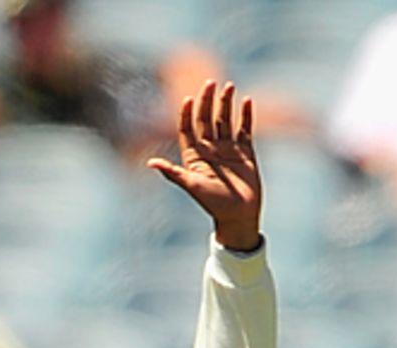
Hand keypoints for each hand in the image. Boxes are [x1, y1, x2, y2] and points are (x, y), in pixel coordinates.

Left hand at [147, 80, 260, 251]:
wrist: (239, 216)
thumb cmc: (213, 204)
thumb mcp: (192, 186)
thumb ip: (173, 172)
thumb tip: (150, 162)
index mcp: (194, 156)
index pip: (188, 129)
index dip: (186, 114)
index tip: (187, 99)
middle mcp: (210, 149)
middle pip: (206, 119)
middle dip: (207, 101)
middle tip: (210, 83)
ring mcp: (228, 149)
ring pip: (225, 120)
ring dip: (227, 103)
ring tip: (229, 86)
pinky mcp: (245, 152)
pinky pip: (245, 129)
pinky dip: (247, 116)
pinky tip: (247, 101)